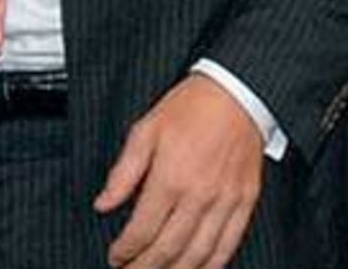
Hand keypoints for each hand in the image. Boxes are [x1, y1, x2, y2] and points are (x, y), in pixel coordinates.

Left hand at [94, 75, 264, 268]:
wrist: (234, 95)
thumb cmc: (189, 109)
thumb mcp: (145, 131)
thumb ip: (123, 172)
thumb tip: (103, 204)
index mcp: (170, 178)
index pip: (142, 229)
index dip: (126, 249)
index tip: (116, 256)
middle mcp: (198, 196)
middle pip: (168, 249)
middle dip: (145, 268)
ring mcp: (224, 203)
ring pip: (198, 255)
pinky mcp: (244, 204)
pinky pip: (228, 247)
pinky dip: (211, 266)